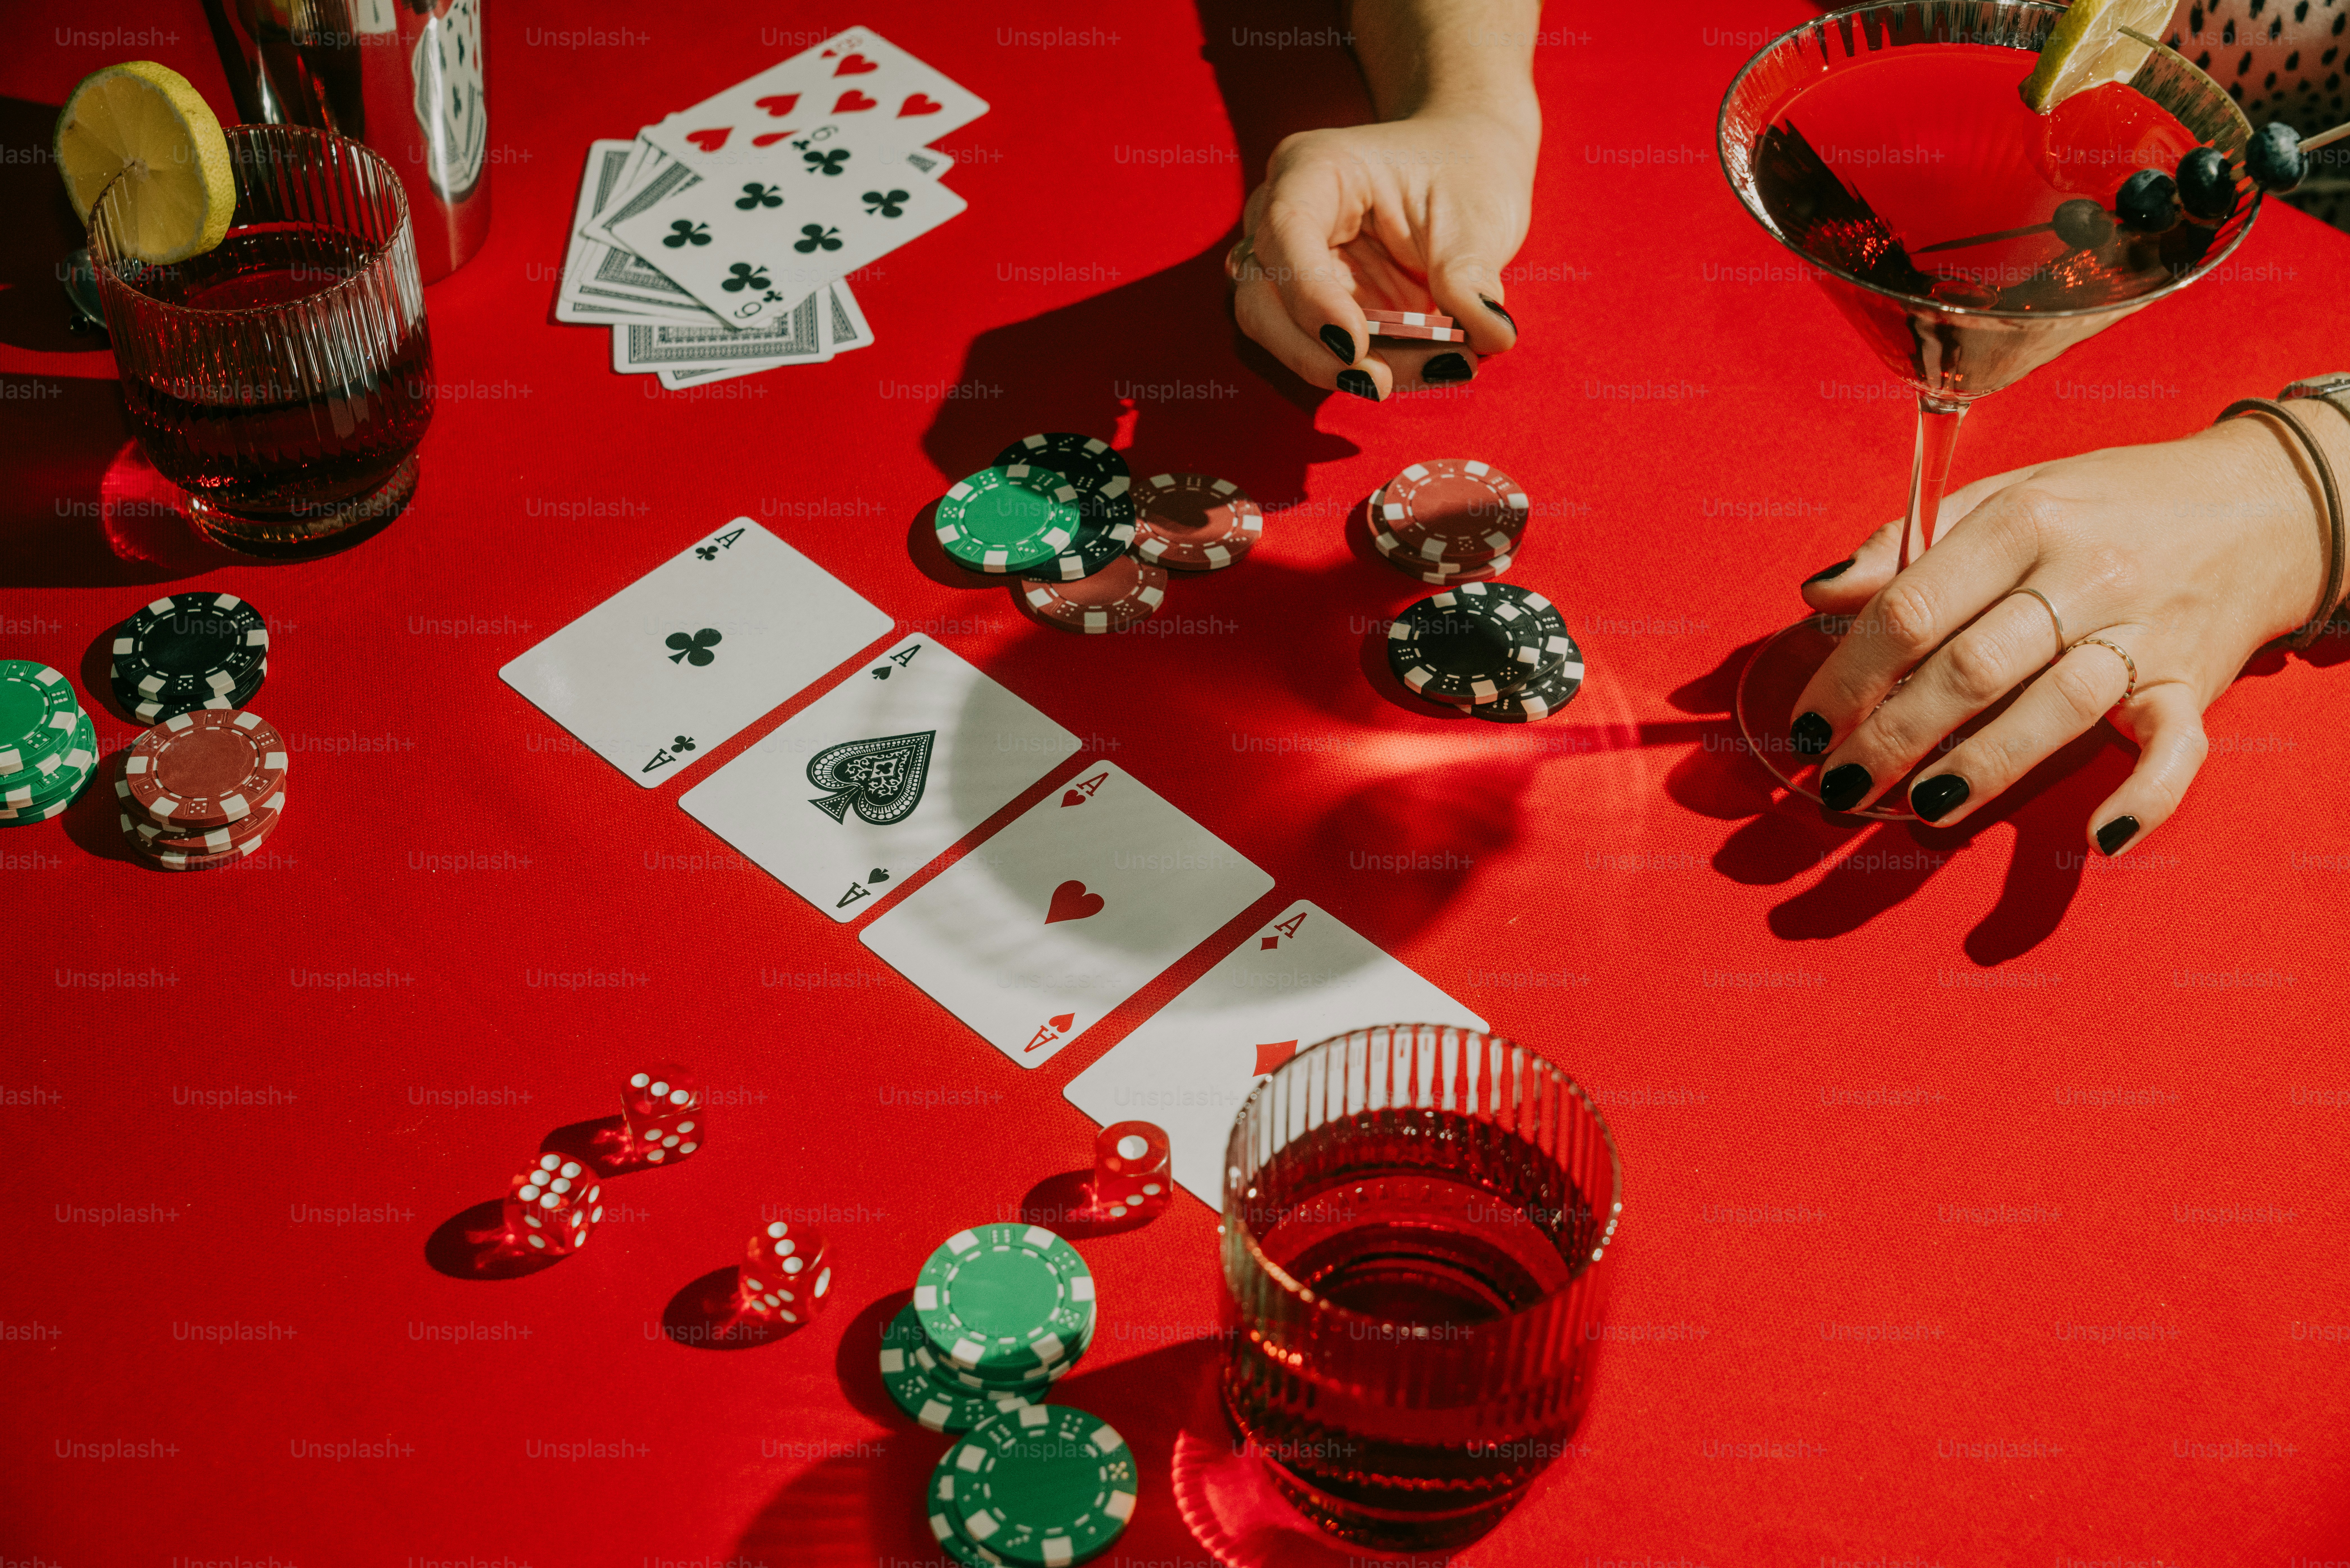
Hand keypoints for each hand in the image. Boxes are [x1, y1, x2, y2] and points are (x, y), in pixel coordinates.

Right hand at [1228, 108, 1533, 399]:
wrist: (1466, 165)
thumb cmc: (1467, 169)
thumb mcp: (1477, 213)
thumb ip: (1471, 274)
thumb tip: (1492, 334)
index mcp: (1315, 170)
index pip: (1285, 234)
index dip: (1310, 296)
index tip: (1354, 347)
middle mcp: (1285, 217)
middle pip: (1259, 299)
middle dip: (1312, 353)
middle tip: (1380, 384)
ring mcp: (1292, 266)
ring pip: (1281, 335)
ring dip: (1347, 370)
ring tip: (1434, 369)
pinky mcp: (1314, 307)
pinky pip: (1320, 350)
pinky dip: (1368, 368)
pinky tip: (1427, 367)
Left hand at [1789, 411, 2342, 852]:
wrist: (2257, 506)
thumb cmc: (2104, 505)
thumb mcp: (2004, 495)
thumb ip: (1907, 543)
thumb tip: (1819, 588)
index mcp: (2023, 521)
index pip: (1912, 608)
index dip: (1848, 675)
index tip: (1809, 725)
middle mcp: (2084, 576)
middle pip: (1968, 669)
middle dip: (1892, 735)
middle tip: (1840, 781)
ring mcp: (2144, 635)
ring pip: (2051, 711)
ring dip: (1980, 769)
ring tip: (1919, 806)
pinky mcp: (2192, 685)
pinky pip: (2172, 751)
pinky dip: (2142, 799)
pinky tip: (2098, 838)